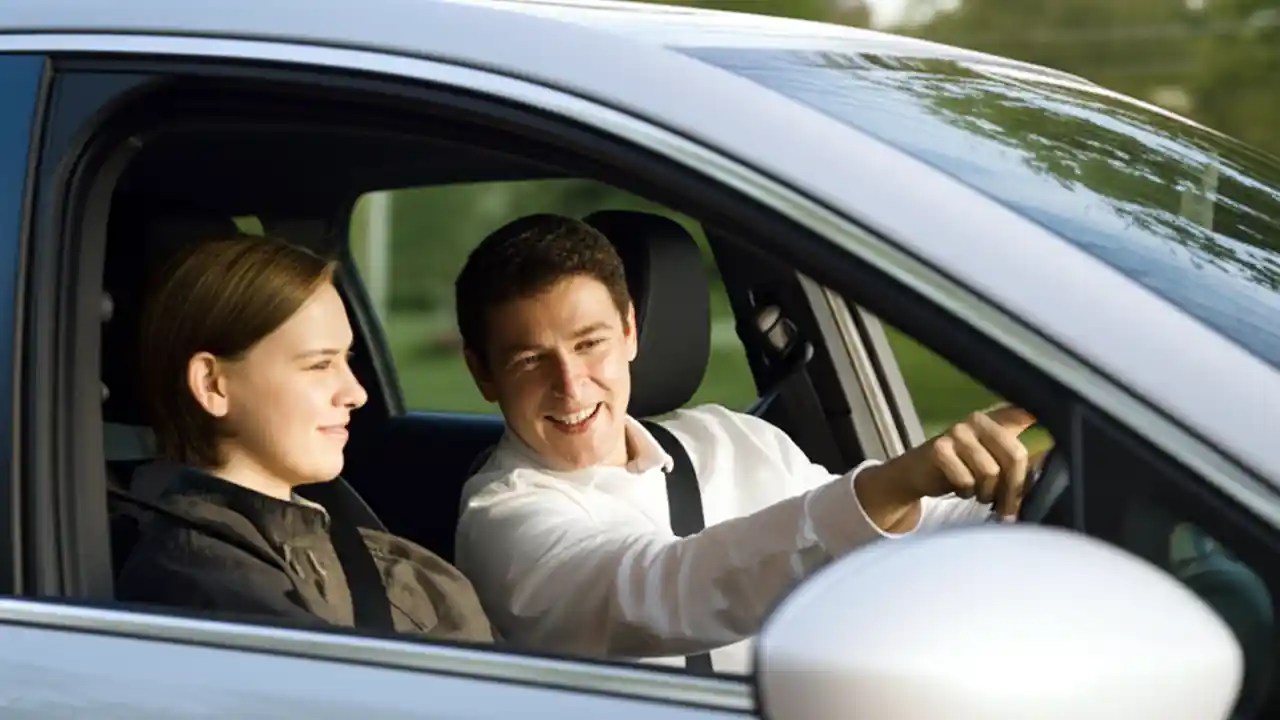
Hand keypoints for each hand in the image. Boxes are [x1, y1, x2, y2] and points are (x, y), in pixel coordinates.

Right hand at [916, 405, 1037, 517]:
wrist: (918, 473)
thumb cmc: (964, 469)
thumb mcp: (994, 461)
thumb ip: (1018, 464)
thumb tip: (1047, 481)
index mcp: (998, 420)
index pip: (1024, 412)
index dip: (1041, 416)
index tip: (1056, 418)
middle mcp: (979, 419)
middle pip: (1015, 455)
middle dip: (1014, 489)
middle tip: (1008, 510)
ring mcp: (957, 432)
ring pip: (990, 472)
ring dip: (987, 494)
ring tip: (981, 496)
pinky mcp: (939, 448)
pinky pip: (966, 480)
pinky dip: (966, 492)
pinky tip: (962, 489)